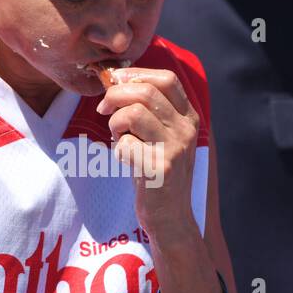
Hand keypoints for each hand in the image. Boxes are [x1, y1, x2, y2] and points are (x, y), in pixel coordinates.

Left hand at [95, 67, 199, 240]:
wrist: (171, 218)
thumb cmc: (157, 173)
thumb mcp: (161, 137)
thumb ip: (147, 109)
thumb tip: (115, 79)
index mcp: (189, 117)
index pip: (166, 78)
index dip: (136, 74)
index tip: (115, 82)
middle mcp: (186, 129)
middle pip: (145, 91)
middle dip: (115, 96)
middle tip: (104, 110)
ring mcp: (176, 149)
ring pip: (134, 114)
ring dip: (116, 123)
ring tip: (118, 137)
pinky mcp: (161, 169)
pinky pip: (126, 145)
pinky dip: (118, 150)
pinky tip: (126, 161)